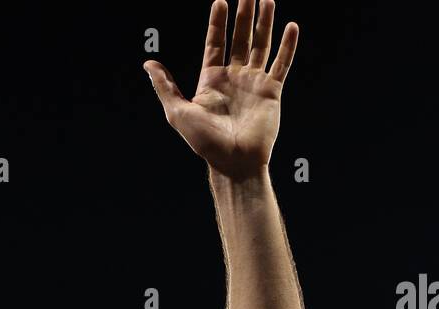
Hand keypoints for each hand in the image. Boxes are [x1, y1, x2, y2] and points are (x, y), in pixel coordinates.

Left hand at [145, 0, 298, 178]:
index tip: (220, 0)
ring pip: (262, 45)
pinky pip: (281, 64)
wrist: (233, 163)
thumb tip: (147, 63)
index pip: (215, 43)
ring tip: (268, 0)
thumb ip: (165, 86)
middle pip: (240, 39)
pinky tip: (291, 26)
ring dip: (265, 23)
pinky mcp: (272, 91)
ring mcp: (254, 83)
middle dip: (244, 15)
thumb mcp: (178, 113)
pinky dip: (287, 46)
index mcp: (211, 80)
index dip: (217, 22)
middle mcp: (234, 77)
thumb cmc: (204, 142)